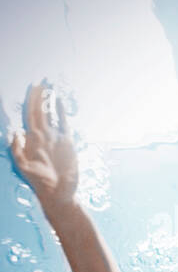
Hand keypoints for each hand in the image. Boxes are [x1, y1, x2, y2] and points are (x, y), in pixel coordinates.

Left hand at [9, 82, 78, 206]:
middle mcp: (42, 134)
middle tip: (41, 81)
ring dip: (49, 100)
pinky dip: (61, 112)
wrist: (58, 191)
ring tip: (49, 87)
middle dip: (39, 95)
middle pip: (38, 109)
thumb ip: (16, 148)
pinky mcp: (66, 142)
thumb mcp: (23, 165)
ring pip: (50, 114)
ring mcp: (54, 137)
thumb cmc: (39, 181)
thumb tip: (16, 131)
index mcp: (31, 137)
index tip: (32, 86)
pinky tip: (59, 102)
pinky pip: (63, 123)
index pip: (29, 113)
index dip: (30, 99)